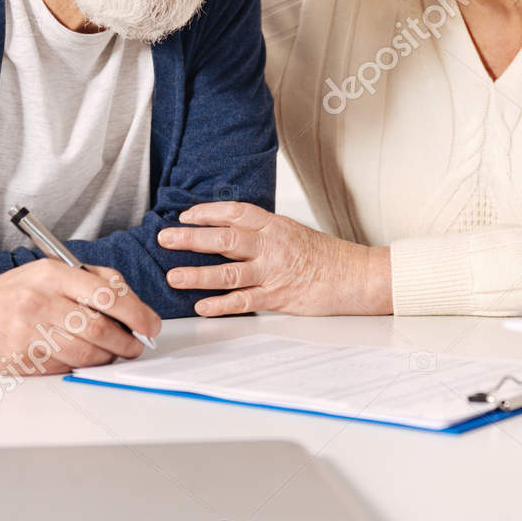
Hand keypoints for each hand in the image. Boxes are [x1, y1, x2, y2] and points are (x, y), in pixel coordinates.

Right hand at [0, 259, 160, 373]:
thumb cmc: (19, 292)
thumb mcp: (53, 271)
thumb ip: (96, 280)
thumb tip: (133, 303)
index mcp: (52, 275)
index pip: (106, 294)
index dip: (136, 313)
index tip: (150, 324)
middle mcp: (40, 302)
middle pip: (100, 328)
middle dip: (127, 341)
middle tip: (136, 344)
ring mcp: (29, 333)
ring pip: (86, 352)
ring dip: (109, 356)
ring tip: (115, 352)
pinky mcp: (23, 360)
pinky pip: (66, 367)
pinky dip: (83, 365)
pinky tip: (85, 357)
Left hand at [157, 202, 392, 315]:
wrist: (356, 276)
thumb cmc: (326, 256)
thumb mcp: (292, 233)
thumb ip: (262, 233)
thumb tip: (229, 233)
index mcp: (274, 226)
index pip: (235, 212)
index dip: (207, 212)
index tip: (185, 216)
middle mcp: (271, 246)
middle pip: (225, 238)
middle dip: (191, 238)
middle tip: (165, 238)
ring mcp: (274, 272)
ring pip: (230, 271)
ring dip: (198, 275)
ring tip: (173, 277)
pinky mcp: (278, 297)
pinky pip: (245, 301)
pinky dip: (221, 305)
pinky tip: (202, 308)